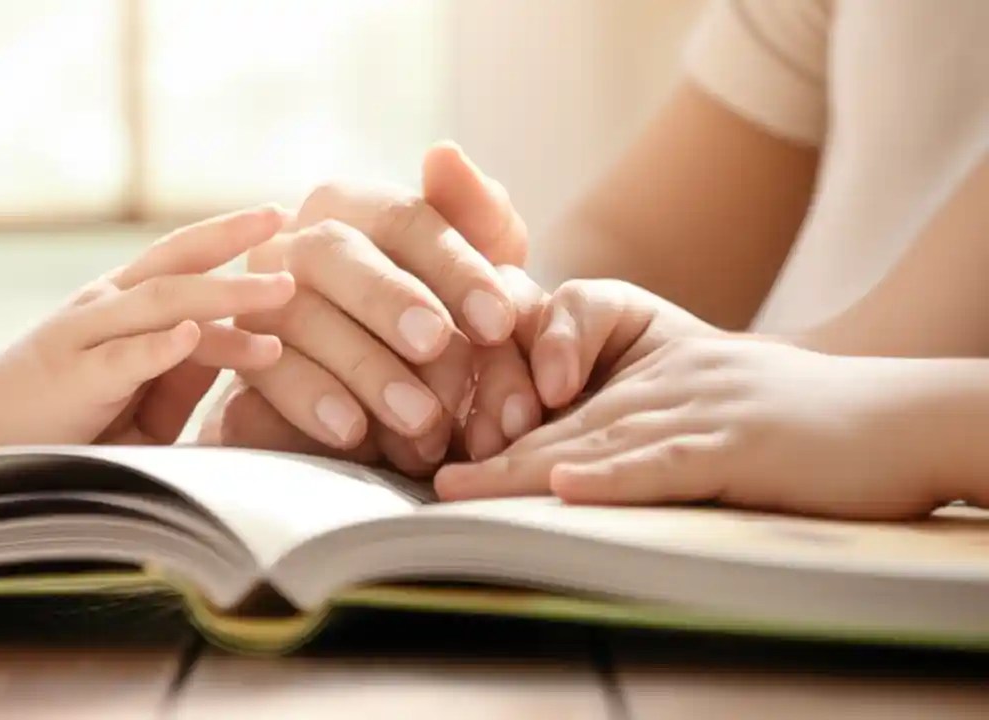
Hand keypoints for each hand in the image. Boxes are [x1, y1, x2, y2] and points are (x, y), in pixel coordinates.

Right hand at [0, 206, 295, 446]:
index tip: (291, 229)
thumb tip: (247, 351)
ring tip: (278, 290)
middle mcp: (105, 307)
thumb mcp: (139, 396)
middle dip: (232, 236)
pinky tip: (192, 335)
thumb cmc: (63, 422)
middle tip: (286, 215)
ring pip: (162, 302)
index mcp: (122, 305)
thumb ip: (183, 374)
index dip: (234, 242)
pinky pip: (120, 359)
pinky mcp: (71, 380)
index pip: (186, 264)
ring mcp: (85, 338)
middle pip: (177, 260)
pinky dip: (156, 348)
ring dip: (224, 294)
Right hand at [205, 143, 541, 474]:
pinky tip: (353, 430)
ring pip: (296, 311)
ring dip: (362, 364)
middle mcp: (298, 240)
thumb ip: (478, 218)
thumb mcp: (478, 275)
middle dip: (390, 299)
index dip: (455, 267)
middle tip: (438, 346)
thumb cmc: (442, 325)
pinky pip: (263, 369)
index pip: (403, 217)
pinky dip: (311, 399)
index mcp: (355, 205)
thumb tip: (443, 152)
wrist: (383, 404)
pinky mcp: (240, 355)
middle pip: (334, 252)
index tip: (500, 321)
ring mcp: (258, 296)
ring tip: (419, 417)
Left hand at [436, 280, 946, 519]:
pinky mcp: (742, 444)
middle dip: (483, 440)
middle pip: (556, 409)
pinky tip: (570, 488)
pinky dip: (619, 476)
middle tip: (418, 467)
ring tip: (459, 487)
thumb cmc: (783, 418)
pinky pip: (671, 460)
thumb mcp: (693, 394)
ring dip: (525, 466)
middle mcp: (659, 375)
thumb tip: (553, 459)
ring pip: (598, 433)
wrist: (888, 417)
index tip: (434, 443)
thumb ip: (624, 413)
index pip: (548, 372)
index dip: (491, 404)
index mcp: (642, 358)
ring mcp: (698, 405)